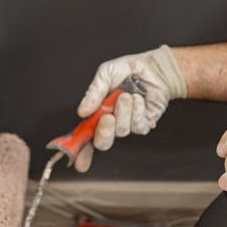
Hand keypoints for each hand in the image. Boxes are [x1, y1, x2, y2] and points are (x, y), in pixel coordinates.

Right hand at [73, 44, 186, 172]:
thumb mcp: (105, 74)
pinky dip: (137, 111)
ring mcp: (127, 124)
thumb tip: (82, 111)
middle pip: (103, 142)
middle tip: (107, 117)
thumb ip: (94, 93)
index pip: (85, 136)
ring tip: (126, 95)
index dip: (79, 151)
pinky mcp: (143, 124)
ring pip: (122, 130)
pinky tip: (138, 98)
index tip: (74, 159)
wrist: (152, 67)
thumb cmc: (127, 70)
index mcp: (96, 112)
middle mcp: (111, 122)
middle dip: (103, 133)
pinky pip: (138, 126)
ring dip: (123, 112)